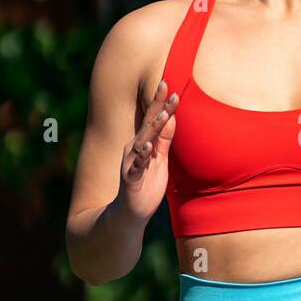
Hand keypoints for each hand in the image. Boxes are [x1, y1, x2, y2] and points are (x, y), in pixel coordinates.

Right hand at [117, 79, 179, 224]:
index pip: (154, 119)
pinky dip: (142, 157)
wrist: (128, 215)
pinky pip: (136, 166)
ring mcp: (132, 163)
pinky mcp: (131, 179)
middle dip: (157, 105)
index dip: (162, 103)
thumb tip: (172, 117)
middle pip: (148, 124)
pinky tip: (147, 148)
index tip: (171, 85)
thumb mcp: (160, 160)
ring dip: (152, 127)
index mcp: (143, 143)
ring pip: (142, 141)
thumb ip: (164, 141)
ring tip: (163, 113)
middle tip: (165, 85)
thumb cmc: (146, 186)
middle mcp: (135, 149)